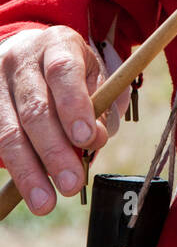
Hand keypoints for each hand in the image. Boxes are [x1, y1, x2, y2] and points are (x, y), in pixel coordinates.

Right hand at [0, 27, 116, 214]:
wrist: (27, 53)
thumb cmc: (68, 71)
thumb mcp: (90, 74)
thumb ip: (97, 105)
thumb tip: (92, 141)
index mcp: (56, 44)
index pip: (63, 71)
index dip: (73, 106)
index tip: (86, 139)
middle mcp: (21, 59)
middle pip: (35, 108)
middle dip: (54, 151)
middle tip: (72, 184)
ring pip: (8, 131)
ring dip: (28, 170)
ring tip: (45, 202)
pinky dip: (9, 168)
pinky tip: (22, 191)